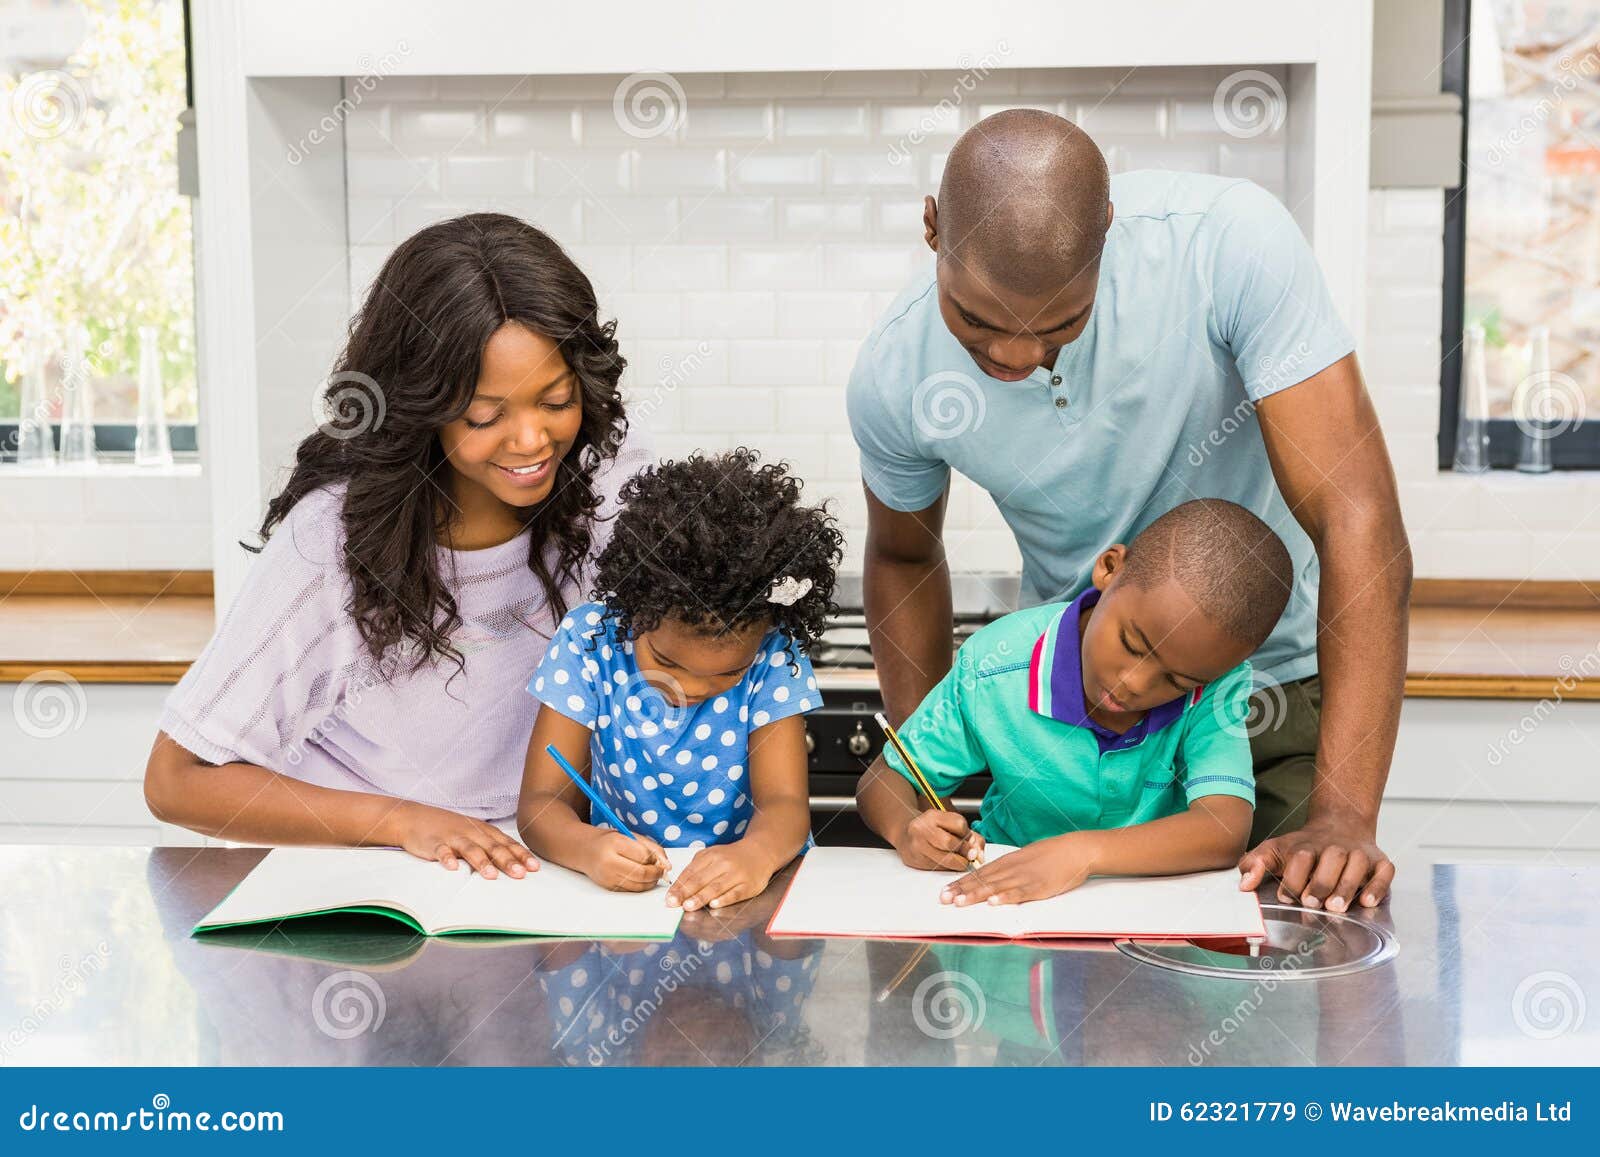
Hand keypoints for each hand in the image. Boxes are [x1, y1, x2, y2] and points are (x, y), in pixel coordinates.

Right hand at [392, 802, 538, 878]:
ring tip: (492, 875)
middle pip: (493, 848)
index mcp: (484, 831)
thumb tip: (516, 864)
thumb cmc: (450, 828)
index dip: (521, 855)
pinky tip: (452, 867)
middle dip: (508, 861)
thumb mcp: (474, 833)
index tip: (535, 868)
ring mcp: (453, 837)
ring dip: (482, 862)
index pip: (507, 844)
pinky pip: (442, 851)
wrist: (415, 817)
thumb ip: (492, 846)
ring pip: (471, 849)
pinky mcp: (435, 843)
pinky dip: (447, 858)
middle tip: (521, 874)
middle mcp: (472, 833)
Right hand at [582, 830, 669, 891]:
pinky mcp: (608, 887)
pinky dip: (640, 885)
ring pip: (638, 885)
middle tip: (661, 870)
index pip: (643, 855)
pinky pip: (631, 890)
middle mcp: (609, 862)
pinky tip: (641, 878)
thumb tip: (668, 866)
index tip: (659, 859)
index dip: (655, 859)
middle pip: (642, 874)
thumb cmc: (611, 841)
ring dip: (650, 881)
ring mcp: (608, 877)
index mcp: (615, 843)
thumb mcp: (631, 836)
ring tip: (652, 873)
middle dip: (656, 873)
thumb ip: (652, 848)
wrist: (586, 850)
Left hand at [666, 842, 773, 910]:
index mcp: (711, 855)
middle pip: (701, 880)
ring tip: (688, 906)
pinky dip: (724, 899)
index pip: (691, 872)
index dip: (679, 886)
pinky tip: (714, 904)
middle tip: (674, 904)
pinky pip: (735, 893)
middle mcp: (723, 864)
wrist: (760, 852)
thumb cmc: (731, 857)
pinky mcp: (748, 885)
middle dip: (685, 893)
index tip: (669, 898)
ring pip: (716, 887)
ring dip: (701, 897)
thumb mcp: (712, 855)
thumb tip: (678, 888)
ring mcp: (736, 874)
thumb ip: (696, 869)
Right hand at [894, 809, 985, 871]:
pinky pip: (939, 868)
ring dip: (958, 862)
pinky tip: (945, 861)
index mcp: (933, 816)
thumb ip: (972, 837)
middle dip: (965, 851)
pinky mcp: (916, 861)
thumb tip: (980, 856)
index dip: (967, 834)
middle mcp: (922, 829)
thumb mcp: (950, 825)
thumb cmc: (933, 830)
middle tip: (967, 854)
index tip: (966, 838)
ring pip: (946, 859)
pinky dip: (947, 867)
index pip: (959, 824)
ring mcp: (917, 846)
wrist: (905, 835)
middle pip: (952, 843)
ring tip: (958, 859)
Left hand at [939, 835, 1091, 905]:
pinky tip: (993, 902)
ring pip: (995, 887)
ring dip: (976, 895)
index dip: (960, 882)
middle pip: (981, 880)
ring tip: (959, 902)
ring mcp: (1023, 877)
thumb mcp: (1024, 859)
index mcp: (1006, 862)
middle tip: (942, 898)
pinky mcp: (1038, 886)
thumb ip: (1007, 870)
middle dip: (961, 889)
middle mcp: (1010, 869)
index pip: (978, 874)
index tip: (944, 891)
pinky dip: (1005, 898)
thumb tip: (992, 881)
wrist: (1074, 850)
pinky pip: (1019, 893)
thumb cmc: (1050, 855)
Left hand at [1237, 815, 1393, 911]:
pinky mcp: (1381, 862)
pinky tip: (1366, 902)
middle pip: (1331, 859)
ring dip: (1347, 886)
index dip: (1293, 878)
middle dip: (1320, 883)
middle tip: (1311, 902)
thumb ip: (1254, 864)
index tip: (1285, 895)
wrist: (1340, 826)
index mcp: (1306, 845)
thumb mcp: (1274, 851)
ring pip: (1357, 865)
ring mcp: (1360, 854)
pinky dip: (1377, 886)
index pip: (1301, 857)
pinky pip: (1384, 872)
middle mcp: (1335, 848)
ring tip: (1336, 907)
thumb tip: (1244, 885)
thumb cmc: (1302, 848)